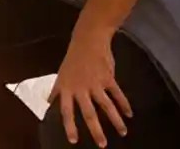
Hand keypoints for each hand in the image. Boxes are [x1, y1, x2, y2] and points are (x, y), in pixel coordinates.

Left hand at [48, 32, 132, 146]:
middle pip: (88, 113)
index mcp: (66, 88)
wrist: (87, 40)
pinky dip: (124, 105)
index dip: (69, 126)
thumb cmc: (73, 59)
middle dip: (96, 130)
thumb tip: (50, 102)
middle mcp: (80, 88)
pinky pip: (118, 94)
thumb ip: (58, 90)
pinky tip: (129, 114)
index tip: (73, 140)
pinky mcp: (108, 78)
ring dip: (115, 121)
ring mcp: (94, 83)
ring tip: (122, 132)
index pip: (65, 111)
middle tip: (102, 145)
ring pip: (106, 106)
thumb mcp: (61, 74)